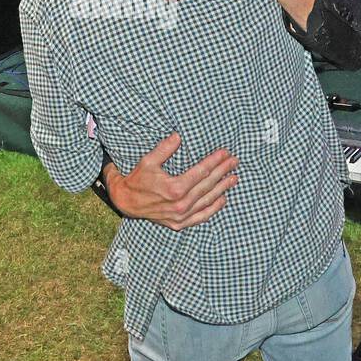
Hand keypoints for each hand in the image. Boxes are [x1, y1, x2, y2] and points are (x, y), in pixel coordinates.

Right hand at [107, 133, 238, 230]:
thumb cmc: (137, 179)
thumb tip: (179, 136)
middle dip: (222, 172)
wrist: (126, 201)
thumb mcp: (148, 161)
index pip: (201, 172)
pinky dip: (213, 208)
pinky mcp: (179, 224)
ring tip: (234, 178)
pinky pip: (201, 217)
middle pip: (208, 185)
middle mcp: (180, 204)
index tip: (225, 153)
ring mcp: (181, 216)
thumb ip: (164, 149)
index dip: (215, 161)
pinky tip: (223, 199)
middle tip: (234, 161)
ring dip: (222, 189)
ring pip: (208, 201)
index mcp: (174, 188)